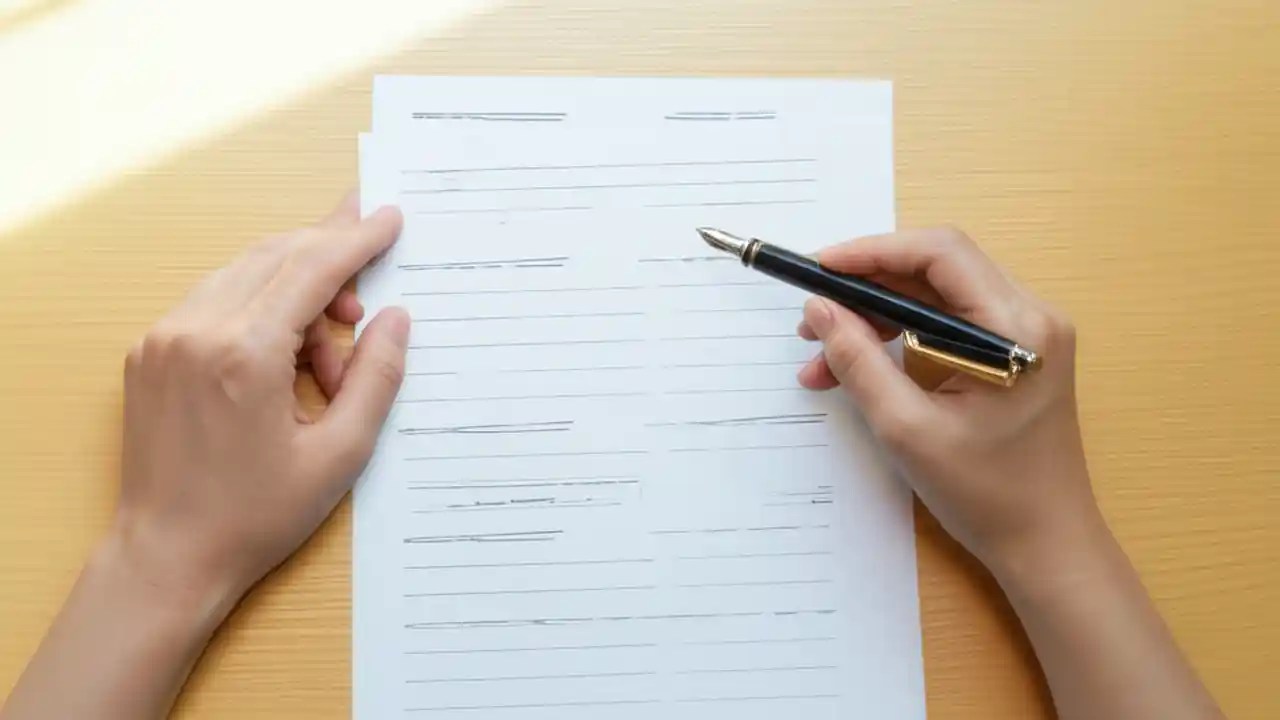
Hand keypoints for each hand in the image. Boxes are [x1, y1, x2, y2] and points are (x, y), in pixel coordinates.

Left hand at [114, 194, 409, 604]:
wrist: (166, 556)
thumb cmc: (254, 516)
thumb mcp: (338, 456)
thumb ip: (375, 379)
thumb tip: (396, 320)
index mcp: (244, 355)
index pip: (311, 268)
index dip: (356, 239)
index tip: (389, 216)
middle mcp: (195, 331)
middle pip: (276, 256)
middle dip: (330, 256)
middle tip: (373, 265)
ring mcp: (164, 338)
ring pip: (244, 273)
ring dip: (296, 287)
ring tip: (332, 346)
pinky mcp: (149, 352)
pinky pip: (214, 301)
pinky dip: (259, 308)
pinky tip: (287, 355)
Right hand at [796, 227, 1096, 570]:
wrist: (1046, 544)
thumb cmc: (988, 495)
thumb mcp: (907, 429)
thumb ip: (859, 361)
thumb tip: (819, 310)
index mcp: (1016, 327)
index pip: (939, 254)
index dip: (872, 252)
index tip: (818, 270)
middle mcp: (1030, 317)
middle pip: (936, 270)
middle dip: (866, 288)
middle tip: (812, 319)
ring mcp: (1025, 335)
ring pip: (936, 297)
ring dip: (878, 317)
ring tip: (823, 355)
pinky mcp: (1014, 354)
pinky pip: (947, 324)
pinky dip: (900, 336)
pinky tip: (859, 365)